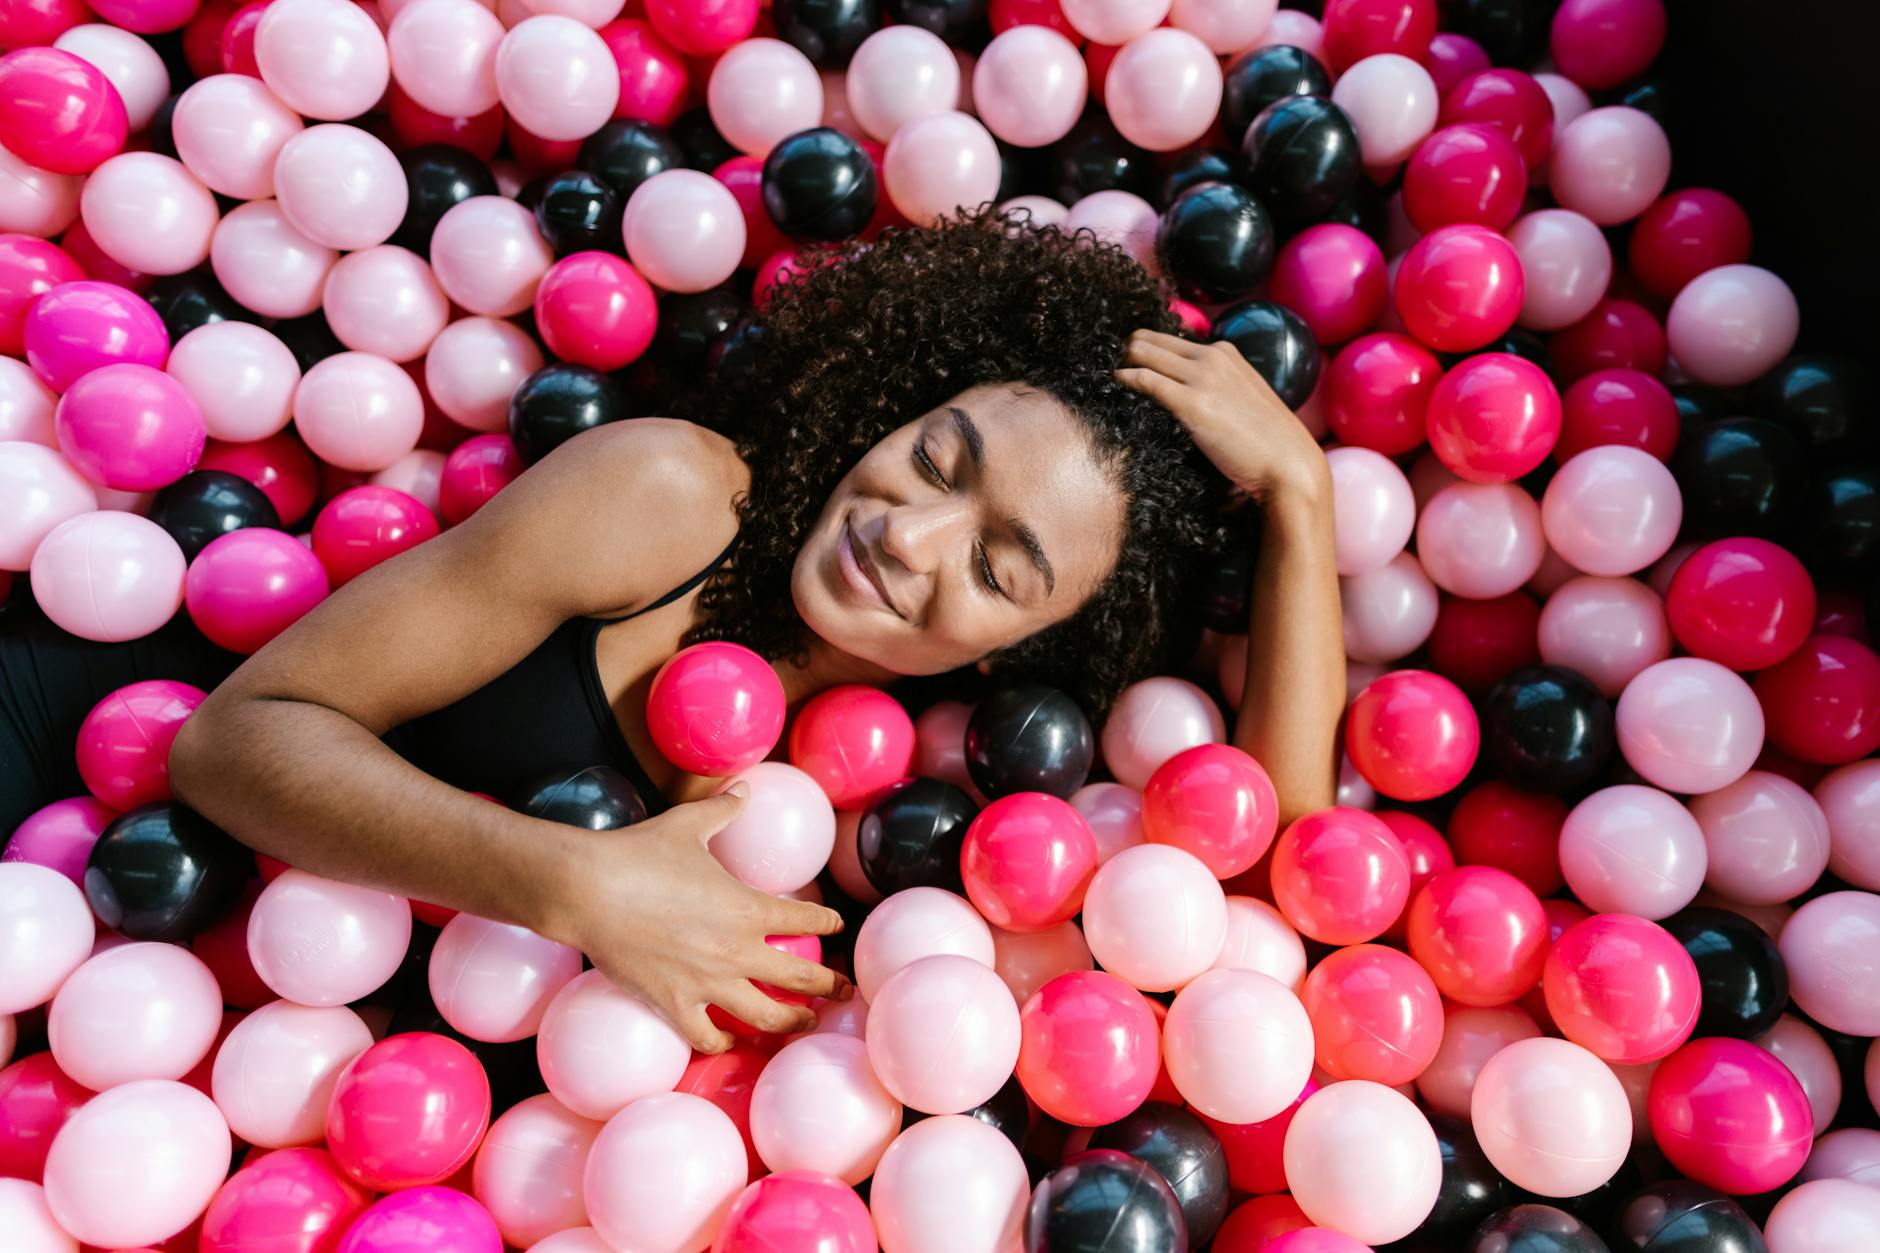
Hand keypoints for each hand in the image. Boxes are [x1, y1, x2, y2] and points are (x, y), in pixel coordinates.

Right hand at [542, 787, 850, 1052]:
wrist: (587, 890)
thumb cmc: (639, 853)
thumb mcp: (688, 824)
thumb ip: (724, 809)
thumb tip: (745, 788)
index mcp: (749, 907)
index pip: (807, 919)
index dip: (827, 922)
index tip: (836, 925)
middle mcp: (737, 951)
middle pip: (800, 978)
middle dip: (830, 986)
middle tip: (846, 991)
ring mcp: (707, 983)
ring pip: (766, 1017)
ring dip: (792, 1022)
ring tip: (806, 1023)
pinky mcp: (674, 1004)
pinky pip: (708, 1036)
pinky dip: (723, 1041)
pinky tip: (729, 1039)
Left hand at [1117, 329, 1330, 503]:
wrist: (1288, 463)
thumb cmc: (1267, 441)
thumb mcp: (1242, 400)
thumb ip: (1217, 388)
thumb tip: (1187, 396)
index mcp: (1225, 352)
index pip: (1170, 340)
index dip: (1144, 350)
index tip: (1126, 362)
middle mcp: (1212, 357)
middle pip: (1149, 340)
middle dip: (1126, 352)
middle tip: (1107, 368)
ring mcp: (1201, 378)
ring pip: (1142, 353)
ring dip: (1121, 363)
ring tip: (1105, 377)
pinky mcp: (1191, 403)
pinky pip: (1145, 380)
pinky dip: (1125, 379)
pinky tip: (1113, 384)